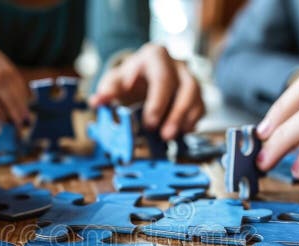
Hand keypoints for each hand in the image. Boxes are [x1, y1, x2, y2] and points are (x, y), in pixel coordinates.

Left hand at [89, 44, 204, 139]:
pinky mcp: (196, 92)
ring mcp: (189, 76)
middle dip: (177, 114)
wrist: (139, 76)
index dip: (158, 103)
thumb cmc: (127, 78)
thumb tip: (97, 102)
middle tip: (165, 135)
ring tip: (173, 137)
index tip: (149, 124)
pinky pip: (201, 106)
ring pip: (197, 96)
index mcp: (156, 55)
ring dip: (186, 119)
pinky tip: (182, 132)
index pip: (163, 78)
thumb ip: (107, 91)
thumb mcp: (114, 80)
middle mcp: (177, 63)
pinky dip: (193, 120)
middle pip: (187, 86)